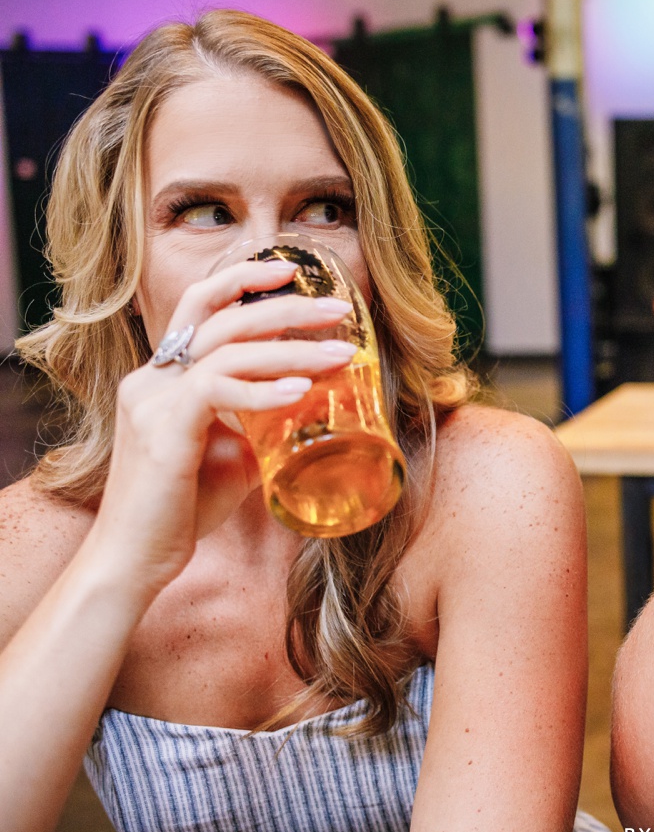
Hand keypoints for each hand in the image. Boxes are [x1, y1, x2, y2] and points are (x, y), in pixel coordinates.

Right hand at [93, 260, 358, 592]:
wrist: (135, 560)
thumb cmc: (181, 509)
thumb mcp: (231, 457)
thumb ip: (260, 427)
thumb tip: (308, 414)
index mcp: (164, 378)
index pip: (199, 308)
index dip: (241, 280)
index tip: (290, 271)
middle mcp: (152, 380)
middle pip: (220, 318)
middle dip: (283, 307)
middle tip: (337, 309)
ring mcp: (152, 403)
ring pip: (226, 351)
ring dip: (290, 349)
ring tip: (340, 353)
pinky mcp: (161, 432)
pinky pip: (214, 392)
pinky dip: (261, 389)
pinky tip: (299, 392)